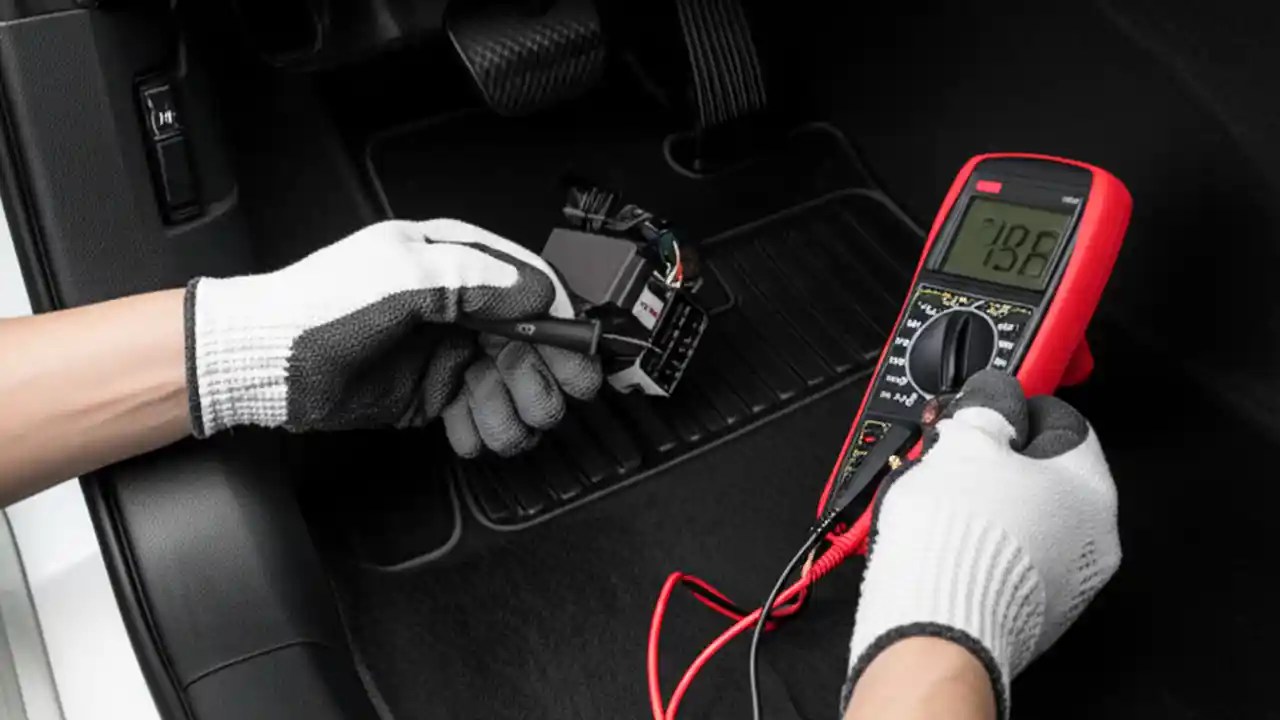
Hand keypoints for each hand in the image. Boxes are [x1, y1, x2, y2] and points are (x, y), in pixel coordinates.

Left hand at [185, 219, 601, 454]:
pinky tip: (469, 434)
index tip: (576, 357)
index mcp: (454, 259)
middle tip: (548, 401)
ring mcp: (448, 350)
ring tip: (496, 424)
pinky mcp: (434, 393)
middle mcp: (458, 304)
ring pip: (512, 382)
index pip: (531, 285)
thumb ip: (474, 280)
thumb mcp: (400, 277)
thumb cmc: (318, 309)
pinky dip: (485, 429)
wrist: (263, 365)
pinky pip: (482, 412)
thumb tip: (537, 292)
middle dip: (544, 375)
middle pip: (532, 340)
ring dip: (514, 410)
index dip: (560, 322)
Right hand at [843, 370, 1119, 717]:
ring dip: (981, 504)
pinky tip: (940, 541)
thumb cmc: (959, 538)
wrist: (934, 623)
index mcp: (1090, 490)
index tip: (985, 410)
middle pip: (1042, 476)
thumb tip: (992, 399)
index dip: (1016, 408)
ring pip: (1021, 521)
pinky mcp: (1027, 615)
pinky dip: (975, 546)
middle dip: (992, 461)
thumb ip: (986, 409)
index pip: (1064, 423)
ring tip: (936, 498)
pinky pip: (1003, 562)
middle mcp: (1092, 542)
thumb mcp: (966, 441)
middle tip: (952, 454)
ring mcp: (1062, 586)